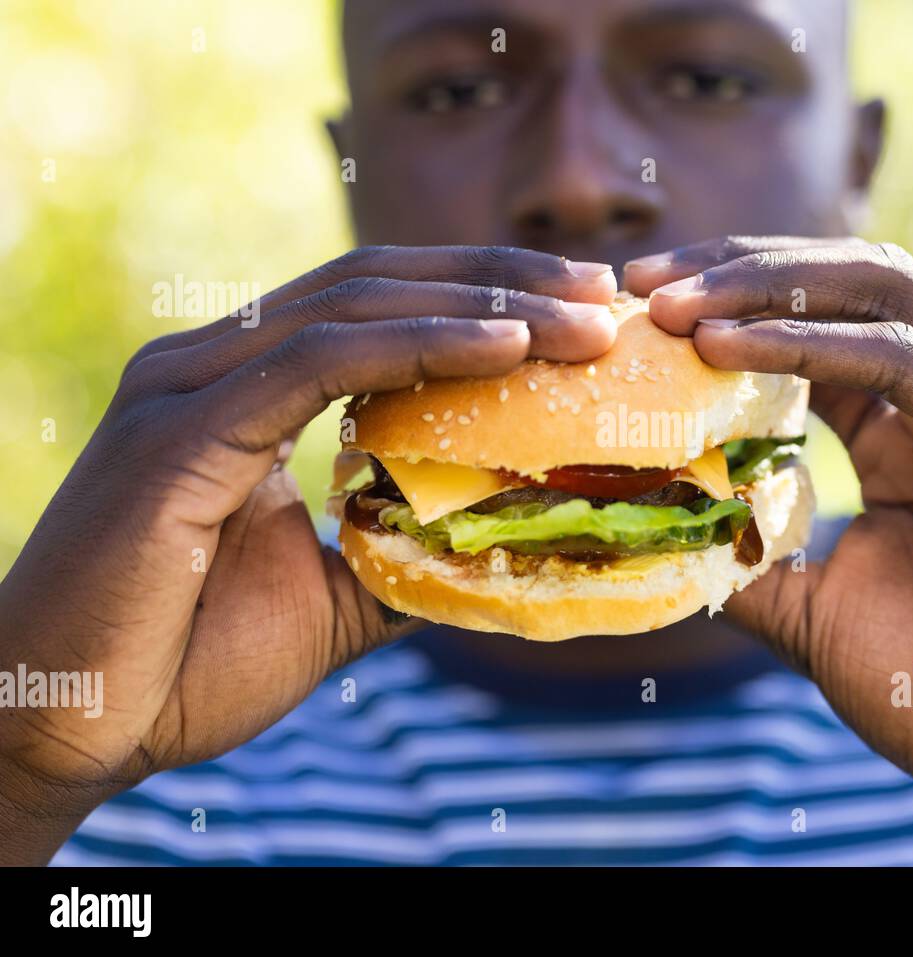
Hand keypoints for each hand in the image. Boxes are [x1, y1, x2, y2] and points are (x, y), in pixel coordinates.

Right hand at [0, 245, 615, 860]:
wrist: (69, 731)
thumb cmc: (184, 665)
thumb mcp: (331, 598)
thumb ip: (401, 552)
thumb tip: (497, 544)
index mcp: (243, 388)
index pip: (377, 307)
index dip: (481, 296)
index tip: (579, 311)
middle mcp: (212, 363)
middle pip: (379, 282)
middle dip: (501, 281)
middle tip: (604, 293)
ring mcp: (190, 385)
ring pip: (358, 306)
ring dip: (484, 305)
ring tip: (584, 318)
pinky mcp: (181, 430)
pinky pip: (318, 361)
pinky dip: (420, 345)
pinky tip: (507, 348)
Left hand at [626, 236, 912, 811]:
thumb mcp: (814, 614)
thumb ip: (750, 562)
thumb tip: (660, 531)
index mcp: (906, 429)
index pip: (816, 325)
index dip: (730, 304)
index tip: (638, 310)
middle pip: (842, 283)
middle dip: (737, 269)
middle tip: (641, 281)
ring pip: (877, 294)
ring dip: (764, 285)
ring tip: (671, 302)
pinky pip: (904, 361)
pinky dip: (810, 342)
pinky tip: (728, 345)